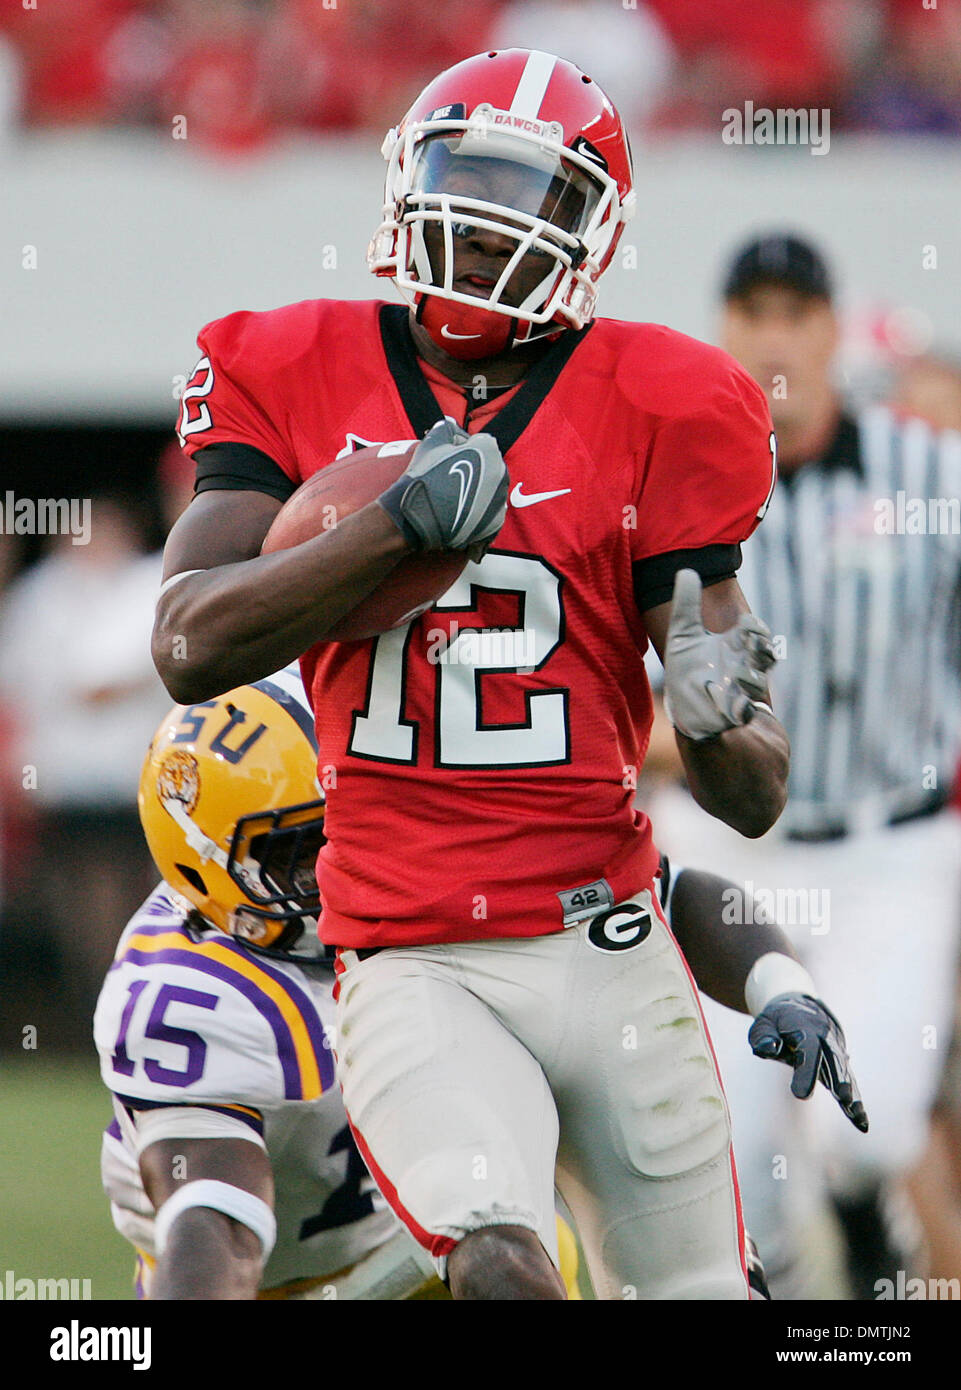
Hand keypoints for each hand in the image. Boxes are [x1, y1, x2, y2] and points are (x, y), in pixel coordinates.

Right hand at [376, 417, 508, 552]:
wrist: (417, 518)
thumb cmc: (424, 477)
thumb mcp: (431, 443)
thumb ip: (445, 428)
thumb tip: (451, 427)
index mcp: (489, 450)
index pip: (479, 443)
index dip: (462, 449)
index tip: (447, 460)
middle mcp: (501, 474)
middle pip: (488, 467)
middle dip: (474, 470)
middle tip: (448, 480)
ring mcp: (500, 501)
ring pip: (490, 491)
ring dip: (477, 492)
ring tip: (452, 499)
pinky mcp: (495, 524)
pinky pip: (489, 514)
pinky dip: (478, 514)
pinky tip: (459, 514)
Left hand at [663, 569, 776, 740]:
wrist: (688, 711)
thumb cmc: (689, 671)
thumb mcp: (683, 637)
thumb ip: (686, 605)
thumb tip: (687, 570)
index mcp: (733, 647)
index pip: (755, 632)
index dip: (754, 628)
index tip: (745, 626)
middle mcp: (743, 668)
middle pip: (765, 655)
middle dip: (761, 649)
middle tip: (753, 644)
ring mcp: (742, 693)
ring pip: (757, 683)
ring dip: (749, 679)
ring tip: (737, 676)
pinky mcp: (736, 716)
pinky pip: (745, 713)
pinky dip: (740, 709)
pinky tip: (731, 706)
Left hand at [748, 992, 868, 1132]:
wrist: (799, 1004)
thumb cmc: (776, 1020)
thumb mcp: (763, 1024)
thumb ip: (763, 1037)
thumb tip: (768, 1049)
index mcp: (804, 1026)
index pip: (807, 1048)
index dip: (806, 1070)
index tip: (799, 1094)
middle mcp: (825, 1036)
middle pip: (834, 1059)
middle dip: (839, 1079)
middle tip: (845, 1099)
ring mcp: (835, 1048)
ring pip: (845, 1071)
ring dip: (852, 1093)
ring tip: (858, 1116)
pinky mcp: (840, 1060)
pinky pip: (848, 1080)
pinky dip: (855, 1100)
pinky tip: (861, 1122)